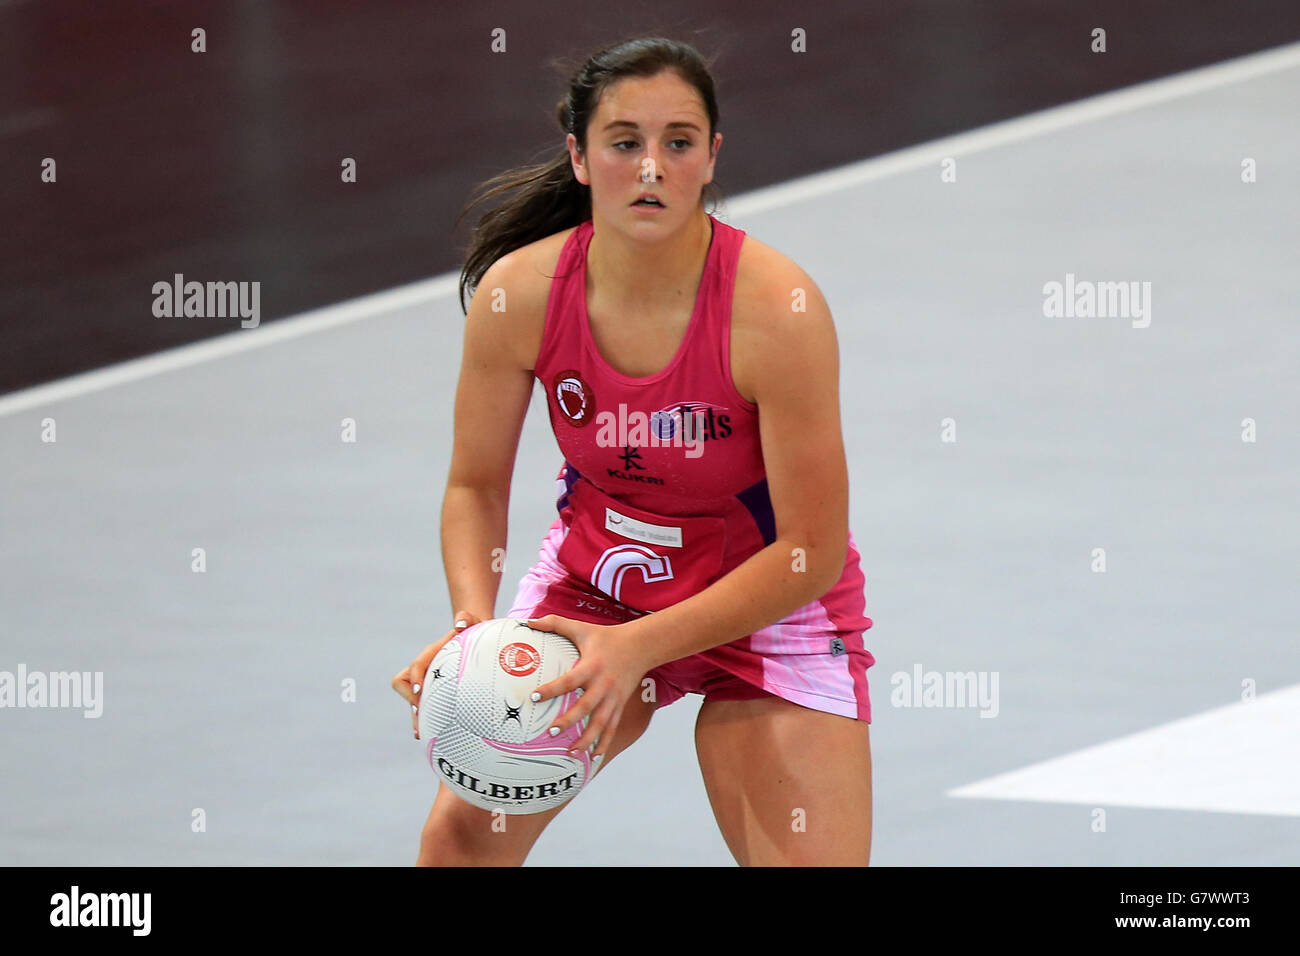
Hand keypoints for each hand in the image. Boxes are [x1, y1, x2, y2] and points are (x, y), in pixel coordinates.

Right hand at [392, 610, 481, 738]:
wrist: (473, 637)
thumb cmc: (473, 629)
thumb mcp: (472, 622)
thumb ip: (467, 619)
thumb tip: (461, 623)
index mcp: (430, 654)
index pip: (415, 667)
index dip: (414, 678)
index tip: (418, 690)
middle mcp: (424, 670)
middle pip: (404, 686)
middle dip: (410, 701)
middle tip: (420, 715)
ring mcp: (428, 682)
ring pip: (413, 701)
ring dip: (416, 716)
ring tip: (421, 733)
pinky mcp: (435, 692)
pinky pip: (425, 708)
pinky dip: (427, 721)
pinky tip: (431, 736)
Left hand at [526, 614, 651, 761]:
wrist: (641, 646)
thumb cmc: (606, 636)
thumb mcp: (581, 627)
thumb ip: (554, 623)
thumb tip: (527, 621)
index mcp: (592, 666)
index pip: (570, 680)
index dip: (552, 689)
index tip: (535, 697)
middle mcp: (604, 684)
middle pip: (586, 707)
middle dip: (569, 721)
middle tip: (551, 733)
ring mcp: (614, 697)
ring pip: (601, 723)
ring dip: (586, 739)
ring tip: (571, 753)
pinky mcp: (620, 705)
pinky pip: (612, 727)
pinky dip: (604, 742)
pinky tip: (594, 756)